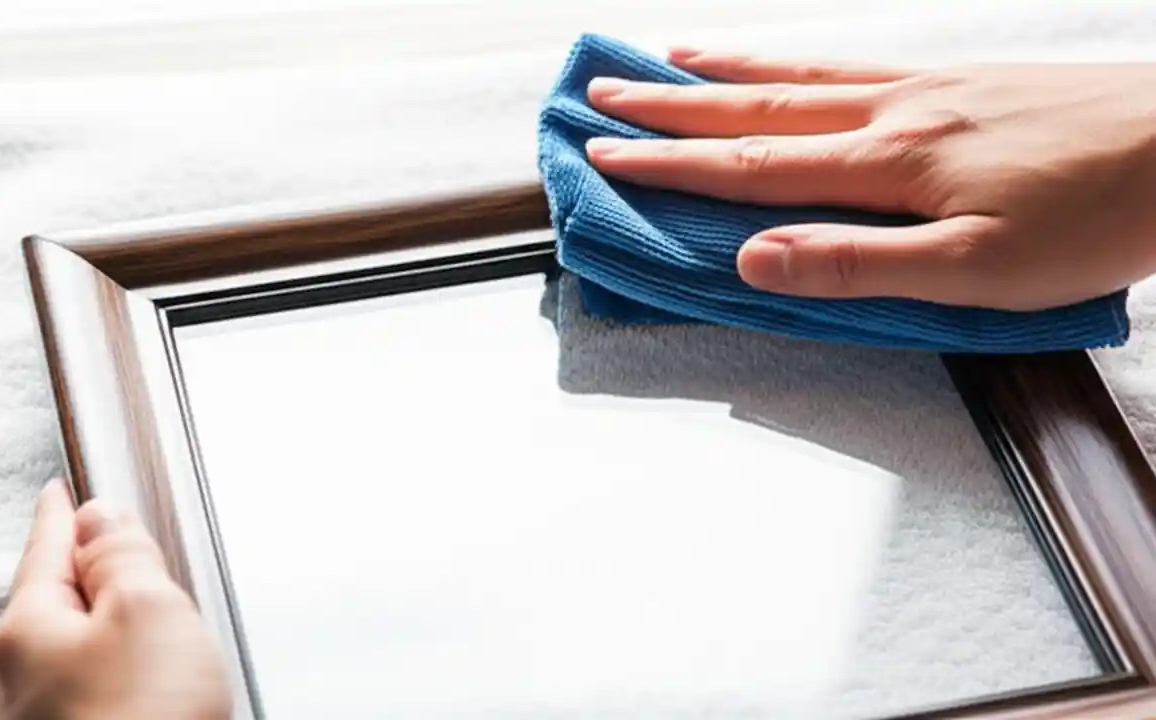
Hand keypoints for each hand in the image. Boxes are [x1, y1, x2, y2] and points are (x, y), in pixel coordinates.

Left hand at [0, 480, 230, 719]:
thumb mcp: (147, 612)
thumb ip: (124, 558)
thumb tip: (102, 519)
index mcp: (26, 633)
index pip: (45, 551)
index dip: (60, 515)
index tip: (58, 491)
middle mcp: (16, 685)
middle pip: (54, 607)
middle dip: (88, 580)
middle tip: (114, 551)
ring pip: (72, 658)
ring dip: (106, 638)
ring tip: (143, 628)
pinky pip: (90, 697)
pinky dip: (115, 681)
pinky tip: (141, 690)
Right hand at [585, 51, 1155, 309]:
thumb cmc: (1093, 219)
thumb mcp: (976, 271)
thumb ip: (857, 264)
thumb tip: (754, 259)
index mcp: (887, 165)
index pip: (751, 167)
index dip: (670, 166)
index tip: (605, 158)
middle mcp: (892, 112)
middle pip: (757, 107)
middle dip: (670, 107)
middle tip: (603, 96)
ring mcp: (925, 86)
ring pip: (799, 75)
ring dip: (723, 71)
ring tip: (667, 59)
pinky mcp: (959, 78)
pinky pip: (850, 65)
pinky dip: (795, 62)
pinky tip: (784, 65)